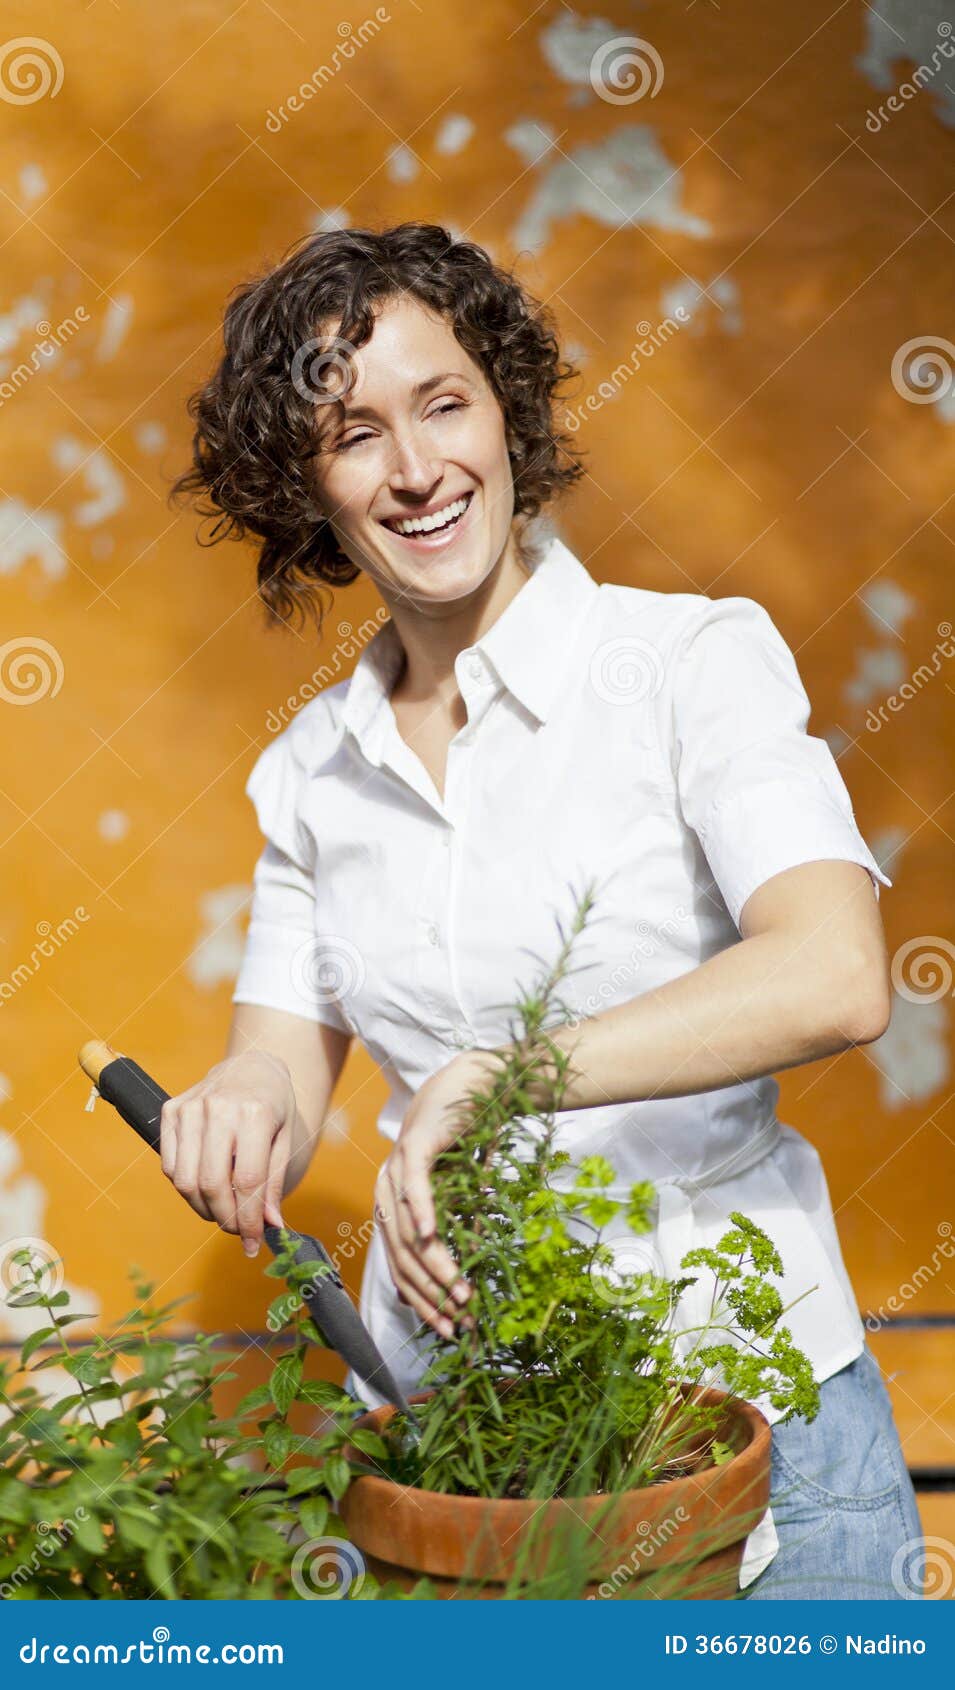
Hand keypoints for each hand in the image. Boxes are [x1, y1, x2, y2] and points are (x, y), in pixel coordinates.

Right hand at [159, 1050, 294, 1257]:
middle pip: (211, 1184)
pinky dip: (186, 1188)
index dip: (248, 1219)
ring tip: (222, 1212)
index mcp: (255, 1113)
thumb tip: (269, 1227)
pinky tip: (206, 1189)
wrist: (251, 1066)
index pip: (246, 1181)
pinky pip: (169, 1165)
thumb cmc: (274, 1106)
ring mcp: (190, 1108)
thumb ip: (274, 1183)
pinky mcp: (170, 1110)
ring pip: (184, 1180)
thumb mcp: (286, 1140)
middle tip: (237, 1231)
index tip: (253, 1244)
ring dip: (203, 1208)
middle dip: (225, 1218)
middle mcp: (218, 1108)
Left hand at [373, 1048, 496, 1337]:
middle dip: (429, 1293)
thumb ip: (454, 1232)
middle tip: (456, 1321)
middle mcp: (386, 1190)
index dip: (422, 1298)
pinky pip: (415, 1186)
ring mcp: (396, 1166)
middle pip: (400, 1254)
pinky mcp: (413, 1144)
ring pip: (408, 1228)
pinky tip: (433, 1239)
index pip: (399, 1263)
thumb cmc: (469, 1144)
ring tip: (460, 1292)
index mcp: (393, 1206)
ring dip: (435, 1264)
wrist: (474, 1086)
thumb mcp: (462, 1198)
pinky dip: (423, 1213)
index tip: (448, 1328)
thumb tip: (459, 1281)